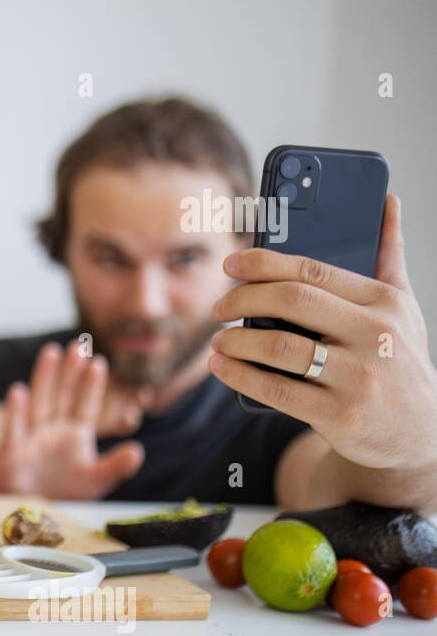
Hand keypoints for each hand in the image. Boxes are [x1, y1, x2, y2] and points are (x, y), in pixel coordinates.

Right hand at [0, 341, 145, 499]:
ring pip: (40, 403)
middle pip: (63, 396)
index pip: (86, 406)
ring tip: (51, 352)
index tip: (99, 363)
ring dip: (45, 378)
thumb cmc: (65, 496)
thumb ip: (116, 466)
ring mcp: (32, 438)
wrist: (31, 514)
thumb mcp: (96, 481)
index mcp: (76, 435)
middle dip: (70, 371)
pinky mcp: (12, 452)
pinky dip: (16, 412)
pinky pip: (15, 429)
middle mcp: (54, 430)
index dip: (92, 386)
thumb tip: (138, 450)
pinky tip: (19, 392)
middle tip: (78, 345)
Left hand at [210, 194, 436, 471]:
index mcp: (385, 302)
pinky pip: (277, 389)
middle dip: (242, 299)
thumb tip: (386, 201)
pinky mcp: (340, 414)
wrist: (419, 434)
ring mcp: (359, 377)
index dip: (264, 263)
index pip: (314, 270)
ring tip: (218, 340)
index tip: (231, 264)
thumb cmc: (399, 359)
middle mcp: (375, 335)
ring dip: (236, 340)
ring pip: (280, 346)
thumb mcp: (404, 307)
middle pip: (292, 301)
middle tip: (219, 308)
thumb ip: (390, 256)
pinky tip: (221, 367)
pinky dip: (240, 376)